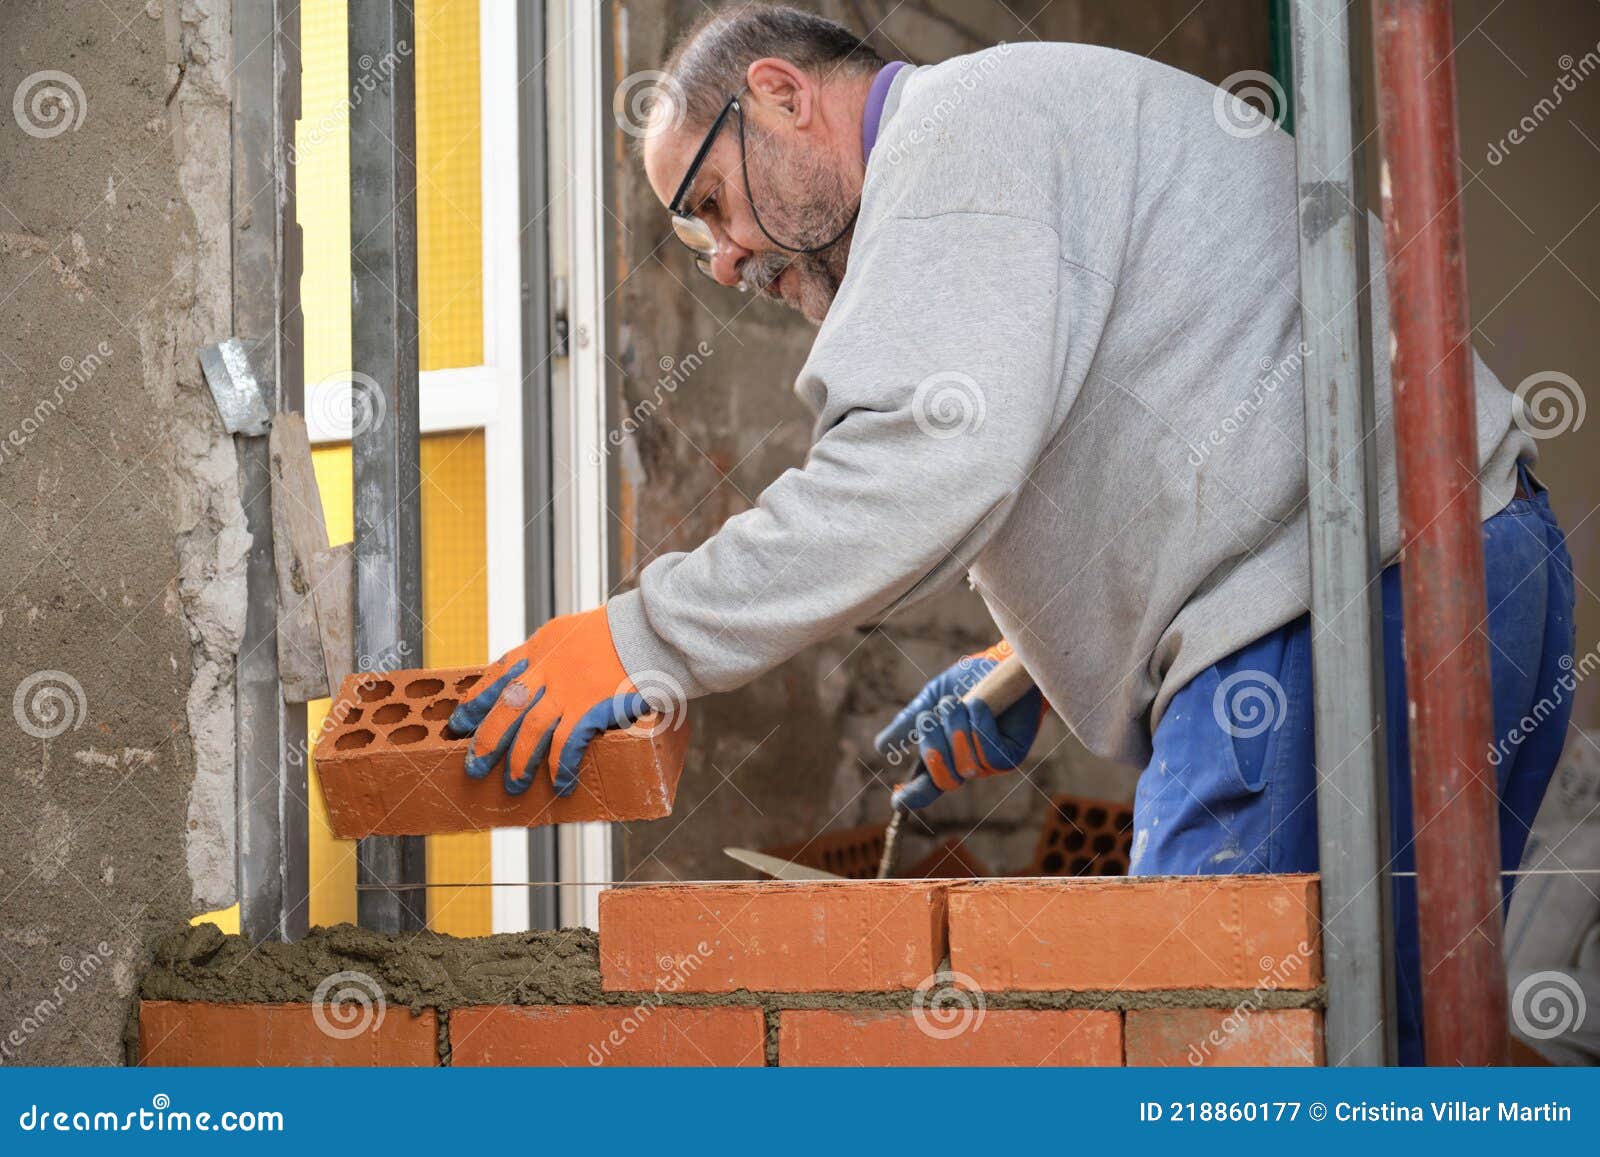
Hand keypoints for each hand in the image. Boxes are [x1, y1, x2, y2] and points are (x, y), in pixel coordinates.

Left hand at [447, 606, 650, 795]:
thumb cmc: (621, 633)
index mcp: (542, 646)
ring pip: (530, 730)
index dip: (477, 700)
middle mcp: (548, 667)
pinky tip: (558, 783)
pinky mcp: (590, 706)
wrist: (651, 630)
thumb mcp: (576, 632)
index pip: (498, 674)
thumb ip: (556, 655)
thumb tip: (541, 684)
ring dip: (519, 761)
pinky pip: (566, 743)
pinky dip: (559, 766)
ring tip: (514, 784)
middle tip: (474, 765)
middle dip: (487, 739)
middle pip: (506, 707)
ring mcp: (568, 688)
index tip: (461, 721)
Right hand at [872, 642, 1044, 809]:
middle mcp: (967, 764)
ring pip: (966, 765)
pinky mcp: (1011, 754)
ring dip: (956, 729)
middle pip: (944, 779)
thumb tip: (881, 747)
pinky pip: (988, 754)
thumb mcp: (929, 701)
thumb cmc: (967, 682)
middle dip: (934, 749)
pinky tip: (978, 704)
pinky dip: (978, 727)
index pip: (928, 786)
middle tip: (930, 718)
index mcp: (946, 756)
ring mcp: (990, 762)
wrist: (998, 663)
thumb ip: (908, 725)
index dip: (912, 796)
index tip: (897, 801)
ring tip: (957, 702)